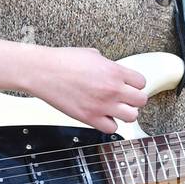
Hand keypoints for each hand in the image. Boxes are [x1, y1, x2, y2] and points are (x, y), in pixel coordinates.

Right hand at [27, 47, 148, 131]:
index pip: (141, 82)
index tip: (129, 86)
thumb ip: (109, 66)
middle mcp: (112, 89)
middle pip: (141, 101)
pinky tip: (102, 116)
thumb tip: (115, 73)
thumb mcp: (93, 55)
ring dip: (125, 113)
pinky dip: (109, 124)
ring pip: (131, 117)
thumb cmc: (62, 61)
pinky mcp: (89, 118)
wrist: (43, 72)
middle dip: (134, 99)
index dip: (135, 84)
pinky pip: (111, 128)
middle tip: (125, 98)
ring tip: (115, 109)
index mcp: (114, 71)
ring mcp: (102, 105)